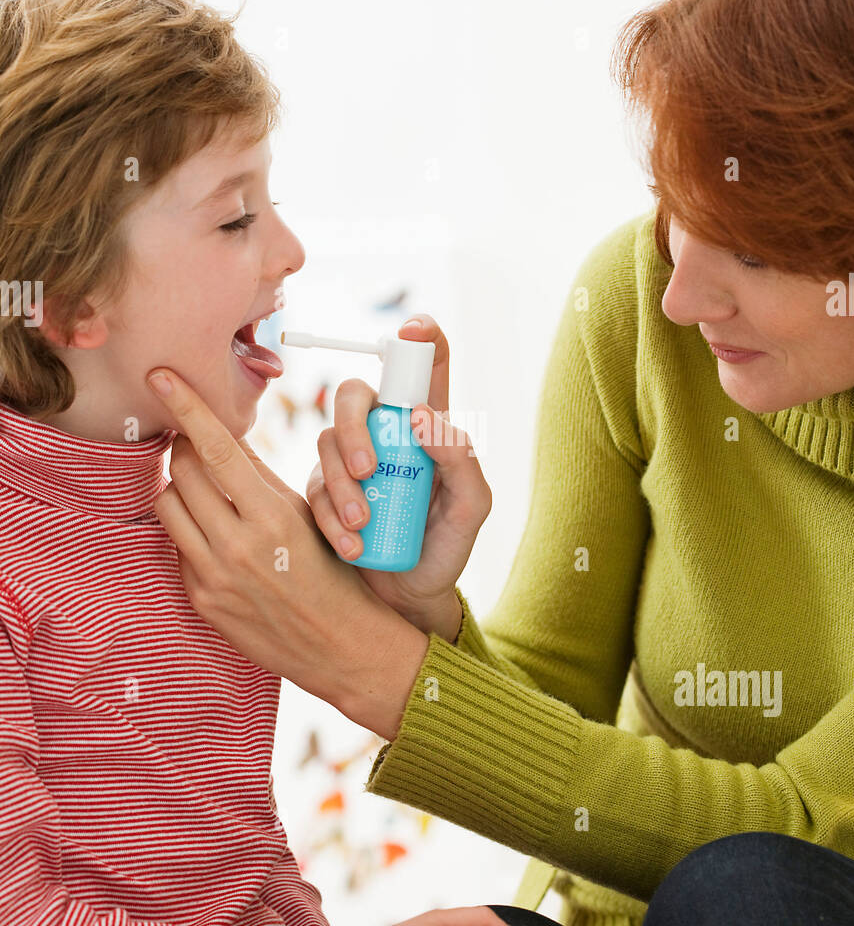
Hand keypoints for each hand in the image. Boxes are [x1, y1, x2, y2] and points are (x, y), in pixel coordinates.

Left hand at [145, 367, 430, 738]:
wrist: (343, 645)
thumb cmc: (337, 570)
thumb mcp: (310, 515)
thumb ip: (261, 477)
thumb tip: (222, 435)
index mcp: (272, 516)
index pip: (215, 447)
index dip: (185, 406)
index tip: (161, 376)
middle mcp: (237, 545)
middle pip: (182, 469)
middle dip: (188, 447)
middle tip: (202, 442)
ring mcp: (214, 576)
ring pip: (168, 503)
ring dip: (182, 487)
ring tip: (208, 490)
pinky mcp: (201, 599)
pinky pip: (177, 545)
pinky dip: (191, 530)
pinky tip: (218, 535)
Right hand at [306, 316, 491, 634]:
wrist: (410, 599)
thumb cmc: (445, 547)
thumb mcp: (471, 508)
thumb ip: (461, 460)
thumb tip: (424, 417)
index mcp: (427, 426)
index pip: (425, 366)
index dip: (421, 336)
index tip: (415, 326)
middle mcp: (385, 432)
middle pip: (355, 394)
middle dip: (353, 426)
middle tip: (368, 469)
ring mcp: (349, 459)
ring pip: (326, 440)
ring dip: (340, 483)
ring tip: (364, 525)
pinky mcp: (323, 492)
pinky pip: (311, 487)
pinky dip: (329, 515)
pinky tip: (352, 544)